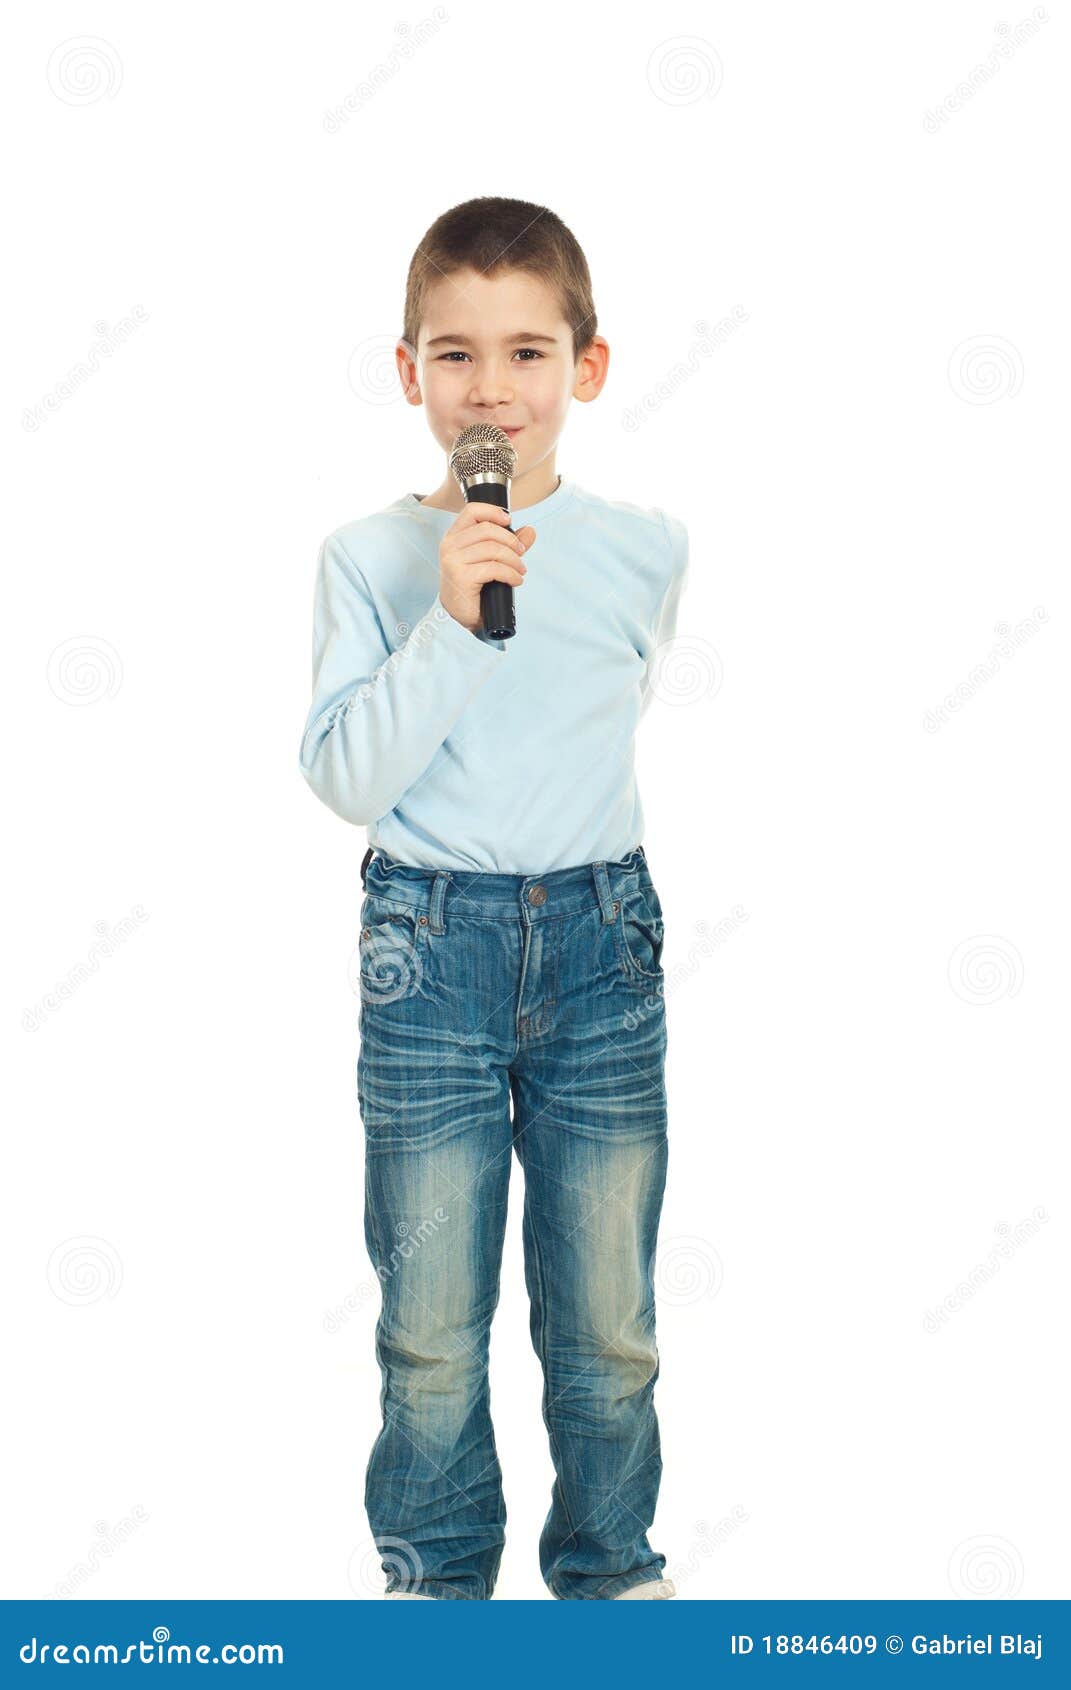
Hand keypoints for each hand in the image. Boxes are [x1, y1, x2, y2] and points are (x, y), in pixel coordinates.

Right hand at [438, 502, 533, 634]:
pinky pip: (494, 568)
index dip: (493, 512)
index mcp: (454, 537)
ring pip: (493, 549)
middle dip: (511, 541)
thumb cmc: (474, 586)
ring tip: (520, 570)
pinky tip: (515, 580)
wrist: (462, 615)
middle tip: (521, 554)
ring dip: (514, 560)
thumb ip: (509, 544)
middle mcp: (450, 546)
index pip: (471, 511)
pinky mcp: (461, 577)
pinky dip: (510, 574)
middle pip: (487, 530)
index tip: (508, 520)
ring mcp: (453, 561)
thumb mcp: (491, 560)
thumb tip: (530, 531)